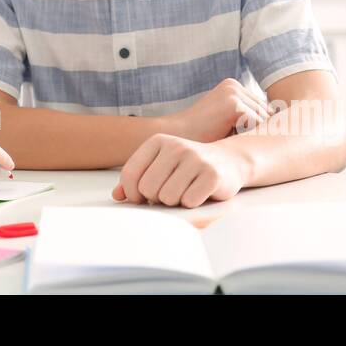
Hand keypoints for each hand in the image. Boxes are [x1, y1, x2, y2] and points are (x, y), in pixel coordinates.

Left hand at [112, 134, 247, 206]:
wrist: (229, 161)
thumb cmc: (188, 167)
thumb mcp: (161, 166)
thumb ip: (137, 179)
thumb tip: (117, 196)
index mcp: (157, 141)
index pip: (130, 174)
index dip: (132, 194)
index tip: (142, 198)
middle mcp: (176, 146)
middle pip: (147, 189)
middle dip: (156, 199)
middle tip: (170, 192)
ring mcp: (195, 159)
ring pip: (167, 198)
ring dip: (175, 203)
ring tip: (186, 191)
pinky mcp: (212, 175)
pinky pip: (188, 202)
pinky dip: (192, 204)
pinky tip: (200, 194)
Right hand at [169, 78, 269, 142]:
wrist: (176, 136)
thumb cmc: (200, 135)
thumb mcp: (225, 122)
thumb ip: (246, 119)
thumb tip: (280, 123)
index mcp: (232, 86)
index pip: (262, 109)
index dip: (257, 128)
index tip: (246, 138)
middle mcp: (235, 85)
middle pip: (267, 114)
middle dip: (258, 132)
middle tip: (238, 142)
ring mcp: (234, 93)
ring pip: (264, 121)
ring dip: (252, 136)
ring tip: (230, 140)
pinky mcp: (234, 104)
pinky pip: (257, 126)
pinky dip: (247, 138)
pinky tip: (229, 140)